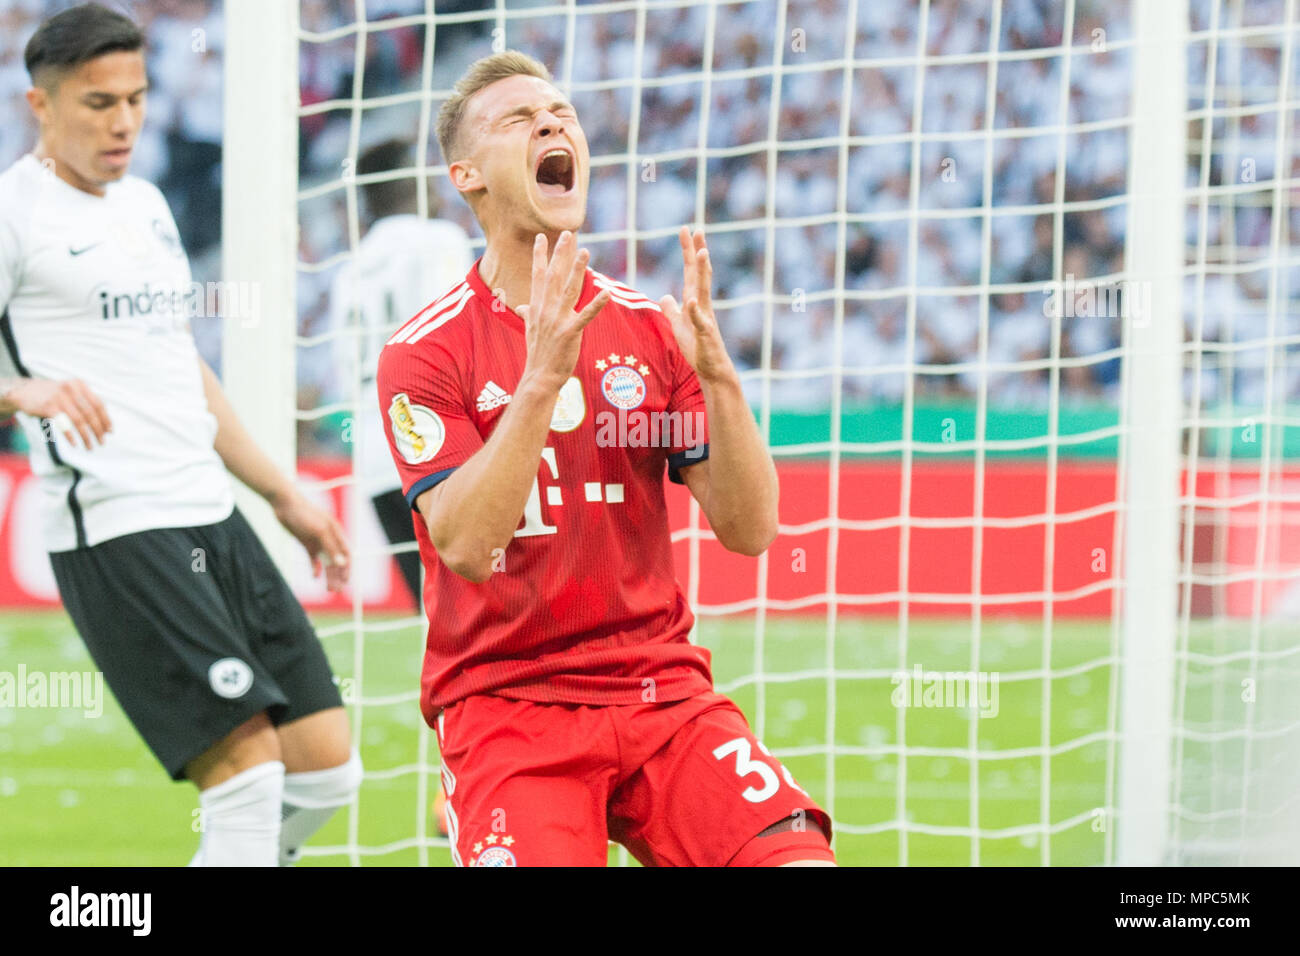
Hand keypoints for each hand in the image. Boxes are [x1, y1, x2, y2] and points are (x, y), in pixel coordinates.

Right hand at [3, 378, 111, 449]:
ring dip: (86, 436)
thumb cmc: (53, 395)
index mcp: (80, 385)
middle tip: (102, 442)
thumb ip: (85, 403)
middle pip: (90, 413)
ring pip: (79, 420)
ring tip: (90, 446)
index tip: (110, 431)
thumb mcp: (71, 392)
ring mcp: (60, 397)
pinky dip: (71, 436)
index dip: (106, 419)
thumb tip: (104, 424)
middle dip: (98, 430)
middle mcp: (71, 389)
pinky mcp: (48, 406)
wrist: (24, 391)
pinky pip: (64, 424)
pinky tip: (75, 444)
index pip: (98, 404)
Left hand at [272, 489, 350, 591]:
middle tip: (336, 591)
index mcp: (336, 533)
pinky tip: (315, 576)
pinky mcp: (306, 542)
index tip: (345, 582)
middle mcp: (329, 538)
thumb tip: (342, 564)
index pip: (347, 554)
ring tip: (329, 589)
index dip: (347, 568)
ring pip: (326, 562)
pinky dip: (315, 568)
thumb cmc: (304, 514)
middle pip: (337, 561)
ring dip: (328, 575)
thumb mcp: (319, 531)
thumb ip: (331, 547)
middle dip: (338, 576)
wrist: (284, 504)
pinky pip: (313, 559)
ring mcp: (317, 541)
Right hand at [517, 231, 610, 388]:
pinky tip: (605, 293)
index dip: (540, 255)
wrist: (539, 376)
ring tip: (585, 251)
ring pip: (570, 290)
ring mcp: (557, 320)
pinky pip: (585, 316)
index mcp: (536, 306)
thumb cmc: (537, 353)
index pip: (538, 275)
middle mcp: (545, 309)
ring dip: (577, 270)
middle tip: (567, 233)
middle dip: (560, 254)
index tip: (541, 237)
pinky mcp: (570, 332)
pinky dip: (596, 305)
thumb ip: (527, 313)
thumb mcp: (530, 329)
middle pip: (554, 276)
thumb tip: (519, 307)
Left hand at [660, 227, 735, 385]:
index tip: (686, 230)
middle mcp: (702, 304)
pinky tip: (691, 301)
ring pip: (703, 291)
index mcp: (695, 301)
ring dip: (702, 272)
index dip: (688, 251)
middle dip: (697, 252)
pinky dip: (695, 311)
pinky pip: (699, 321)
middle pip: (699, 274)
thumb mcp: (678, 326)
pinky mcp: (705, 334)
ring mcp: (705, 318)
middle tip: (697, 229)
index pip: (691, 271)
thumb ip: (671, 310)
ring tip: (701, 253)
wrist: (712, 369)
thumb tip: (664, 296)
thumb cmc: (698, 348)